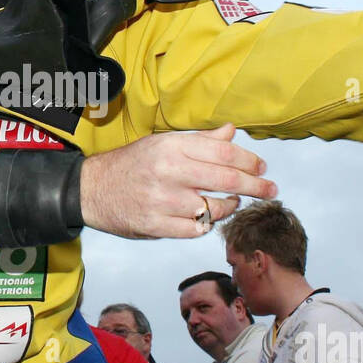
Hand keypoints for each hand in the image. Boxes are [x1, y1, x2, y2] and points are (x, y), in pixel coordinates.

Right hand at [79, 123, 276, 238]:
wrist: (91, 189)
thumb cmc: (131, 164)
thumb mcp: (162, 143)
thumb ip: (199, 141)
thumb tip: (232, 132)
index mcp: (171, 147)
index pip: (223, 152)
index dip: (249, 160)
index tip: (262, 166)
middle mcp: (168, 172)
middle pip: (225, 179)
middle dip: (255, 185)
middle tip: (270, 188)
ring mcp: (162, 201)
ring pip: (214, 208)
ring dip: (231, 206)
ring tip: (234, 202)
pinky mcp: (156, 226)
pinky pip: (196, 229)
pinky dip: (207, 224)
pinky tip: (207, 216)